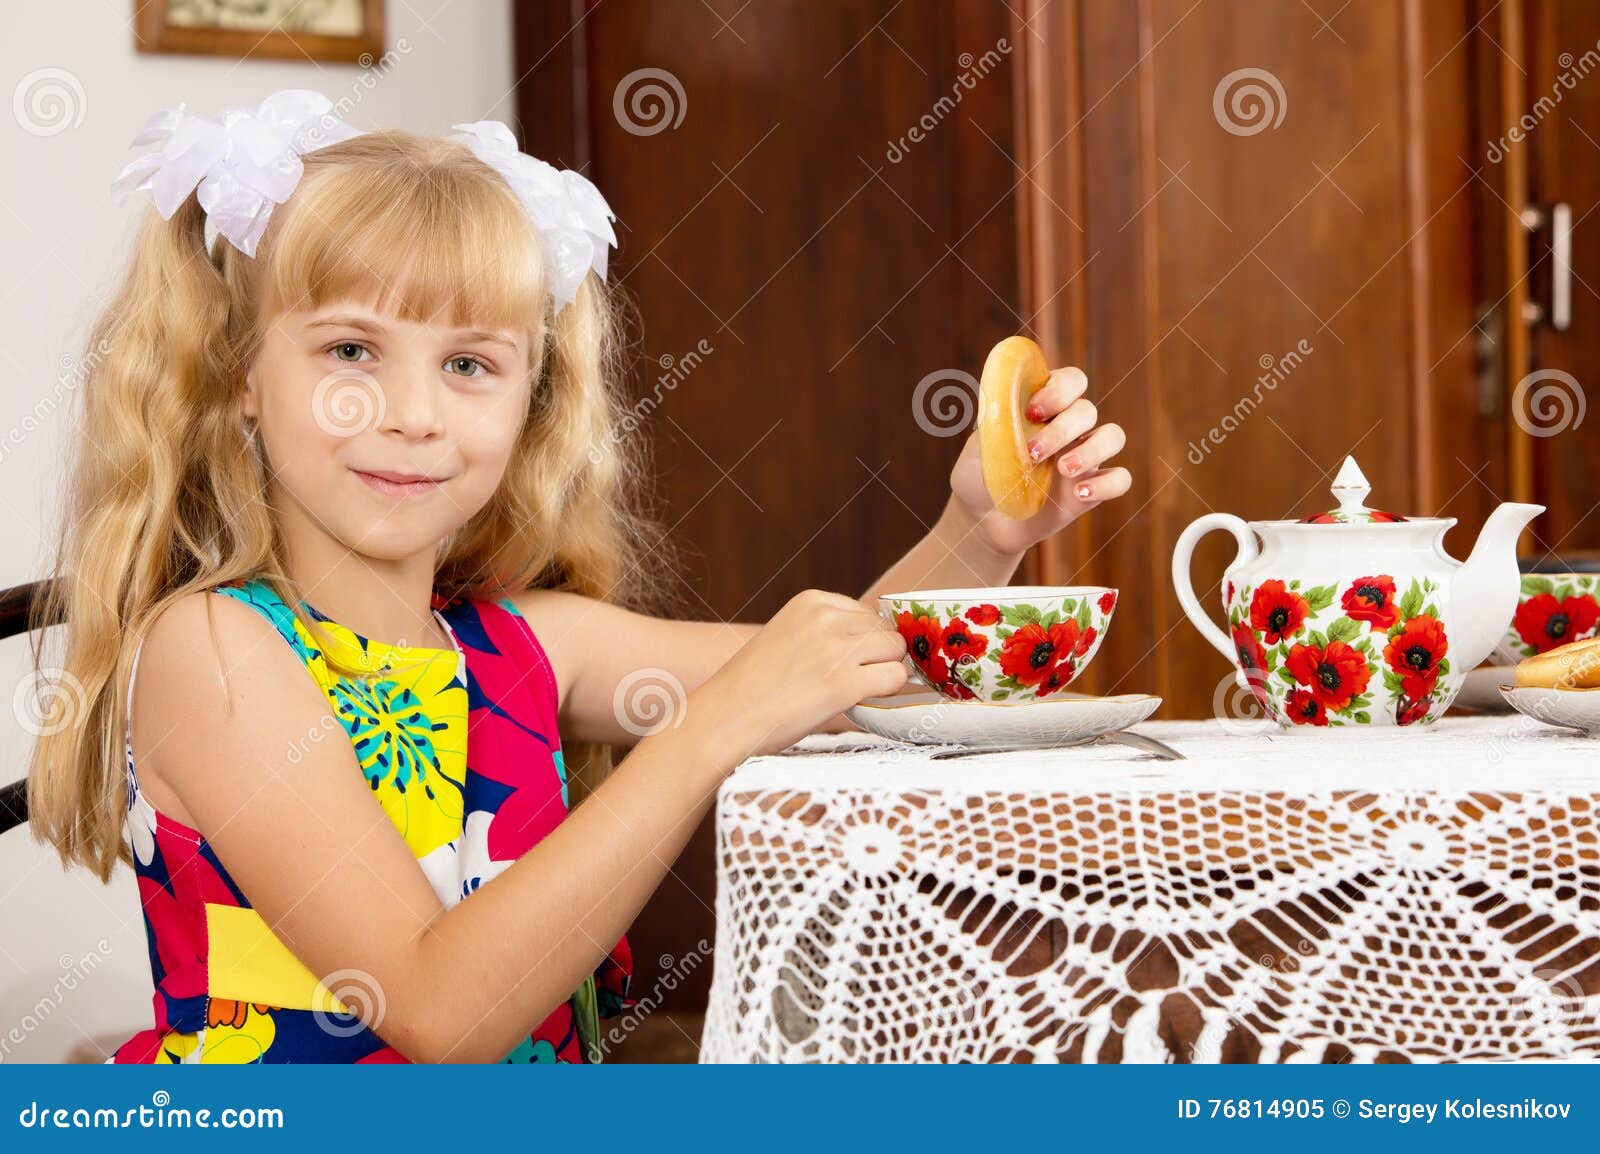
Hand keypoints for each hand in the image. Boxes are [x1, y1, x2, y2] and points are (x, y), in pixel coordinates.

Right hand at [686, 590, 907, 760]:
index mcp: (811, 601)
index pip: (868, 612)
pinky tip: (862, 700)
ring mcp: (836, 649)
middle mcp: (826, 618)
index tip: (848, 661)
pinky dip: (888, 691)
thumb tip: (875, 640)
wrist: (724, 718)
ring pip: (896, 651)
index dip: (865, 640)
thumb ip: (826, 630)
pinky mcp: (845, 683)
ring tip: (856, 690)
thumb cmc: (753, 686)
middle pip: (886, 630)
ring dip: (886, 671)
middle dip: (879, 655)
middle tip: (854, 679)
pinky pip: (895, 677)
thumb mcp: (787, 635)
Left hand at [949, 366, 1130, 555]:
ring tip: (1064, 470)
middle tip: (1033, 453)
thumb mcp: (977, 450)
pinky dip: (1106, 483)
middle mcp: (1069, 429)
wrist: (982, 522)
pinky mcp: (1091, 490)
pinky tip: (1079, 494)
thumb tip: (1002, 402)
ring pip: (1113, 436)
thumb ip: (993, 425)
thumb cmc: (979, 478)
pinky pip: (1120, 479)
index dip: (1059, 391)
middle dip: (1062, 429)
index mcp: (1044, 409)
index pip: (1070, 381)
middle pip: (1087, 410)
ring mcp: (1084, 458)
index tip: (1033, 413)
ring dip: (1092, 450)